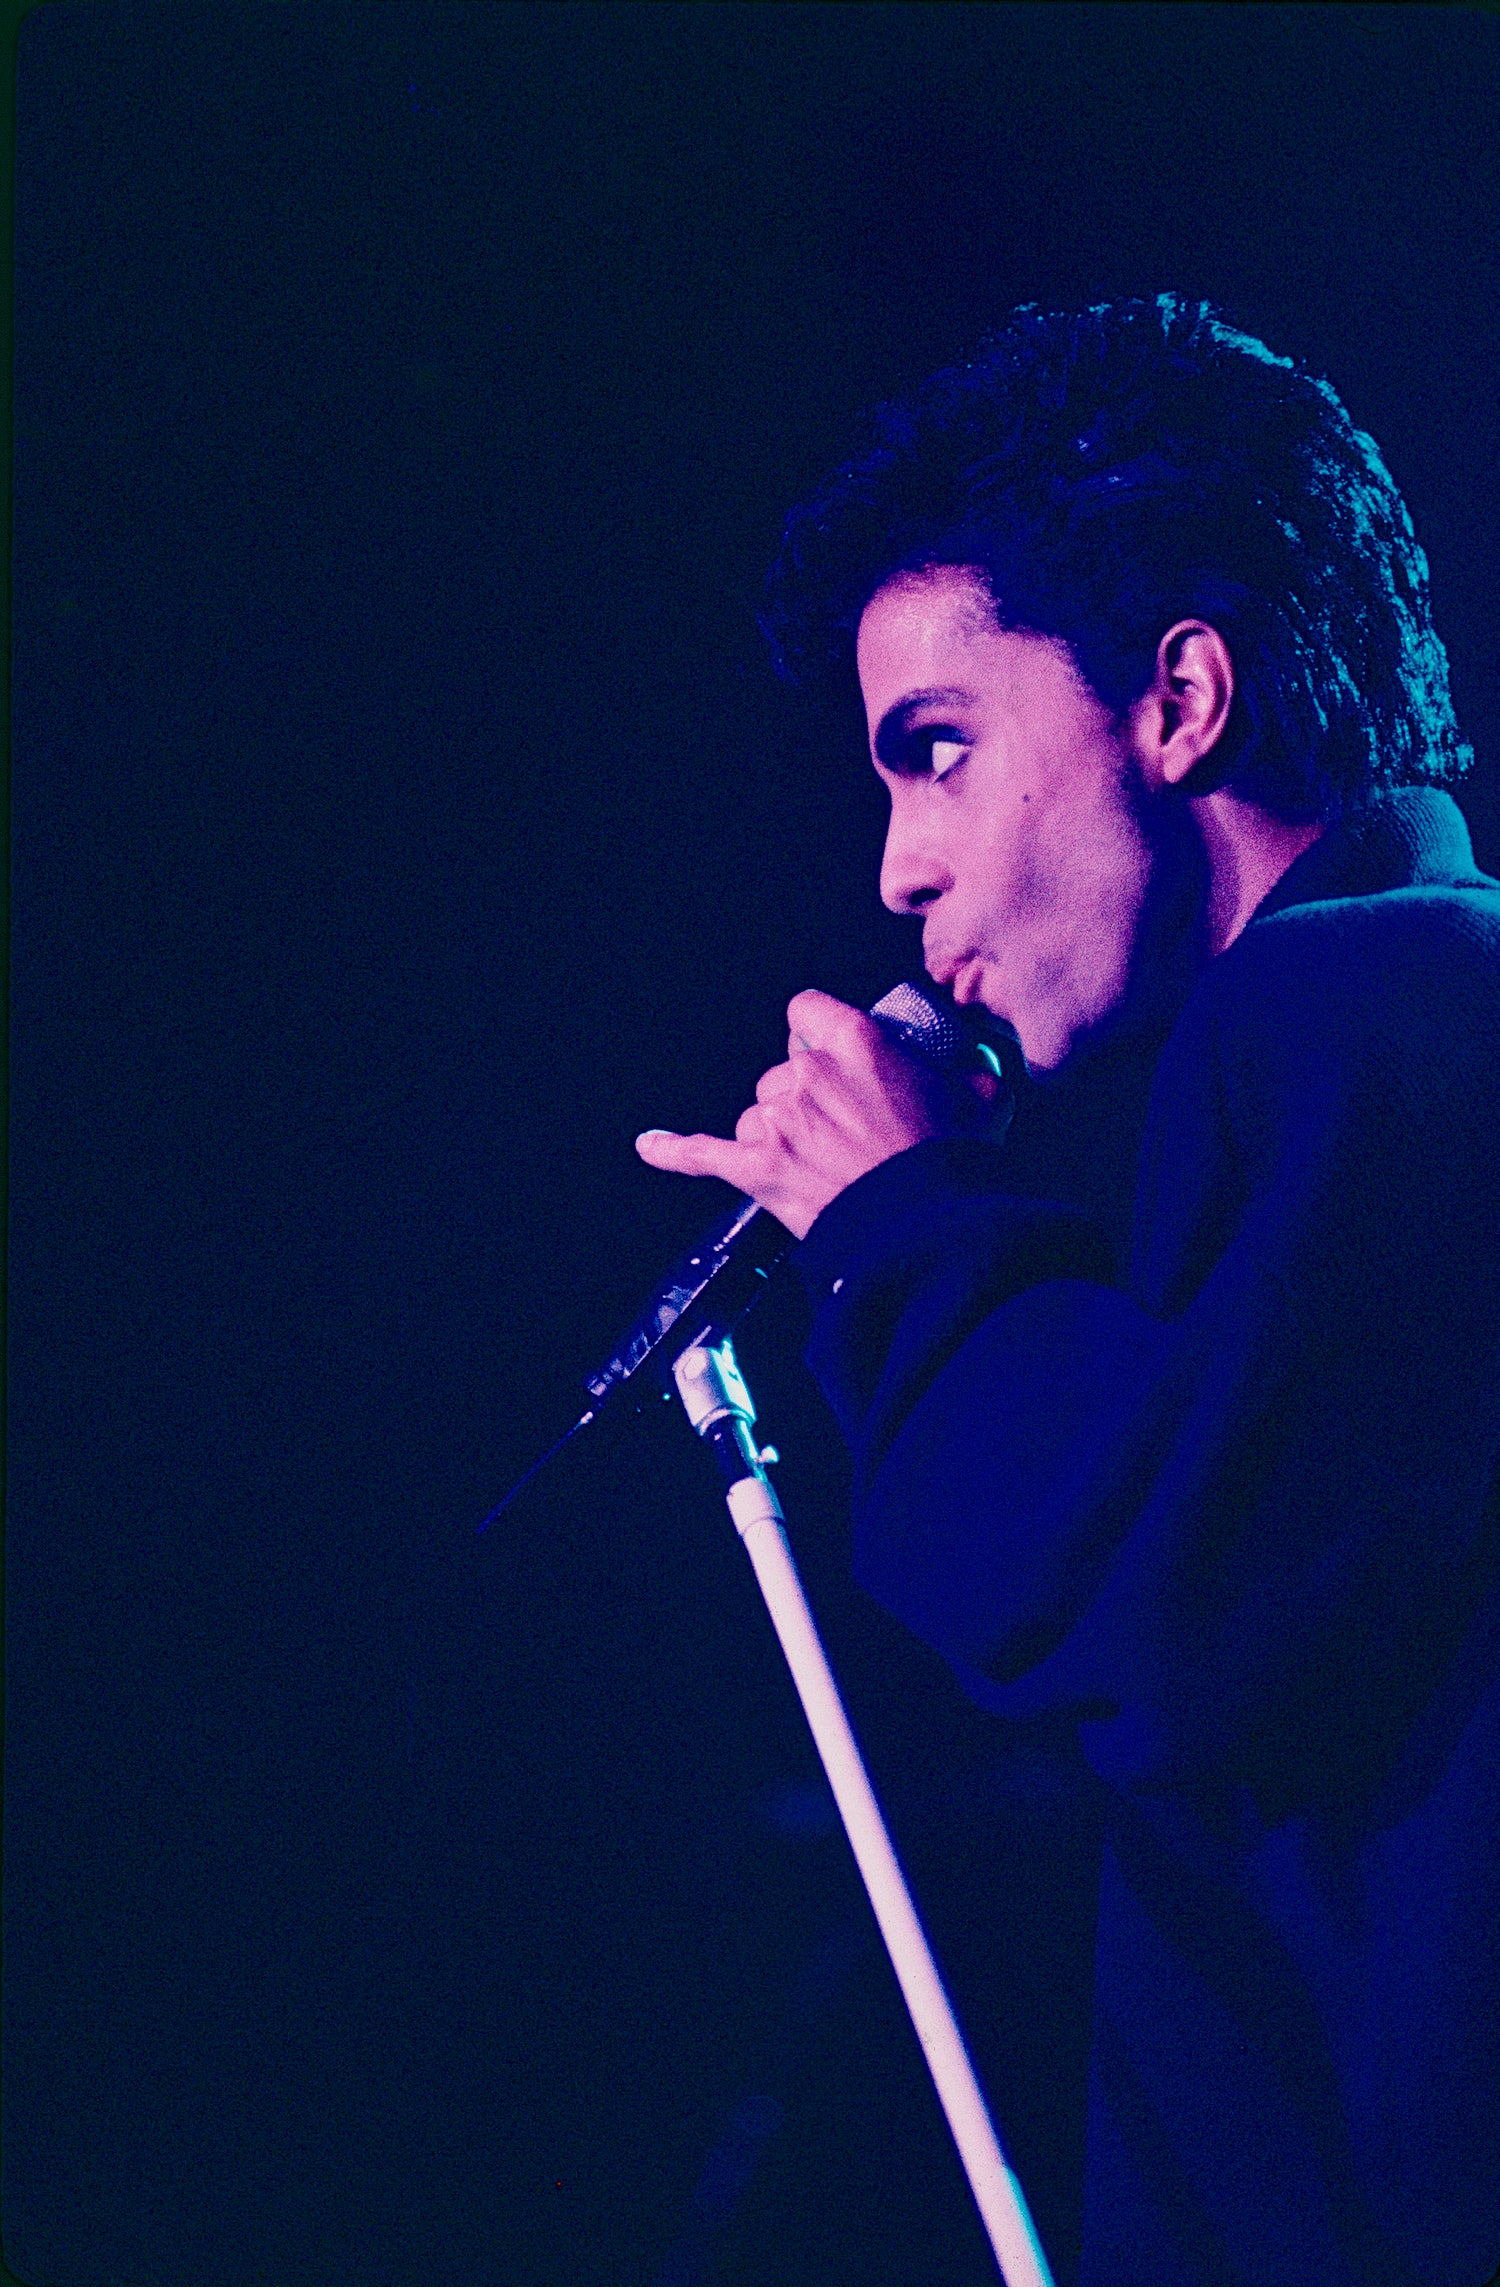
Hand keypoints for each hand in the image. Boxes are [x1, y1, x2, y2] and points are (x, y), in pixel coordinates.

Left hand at [634, 989, 999, 1239]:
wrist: (922, 1230)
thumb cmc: (948, 1163)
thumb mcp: (975, 1101)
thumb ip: (968, 1074)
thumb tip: (981, 1072)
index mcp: (853, 1045)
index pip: (807, 1011)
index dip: (820, 1033)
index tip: (837, 1055)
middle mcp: (805, 1075)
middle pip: (783, 1068)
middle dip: (807, 1093)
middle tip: (844, 1127)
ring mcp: (774, 1123)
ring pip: (758, 1112)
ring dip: (778, 1130)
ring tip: (819, 1162)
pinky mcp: (755, 1169)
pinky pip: (702, 1153)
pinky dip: (673, 1150)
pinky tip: (649, 1144)